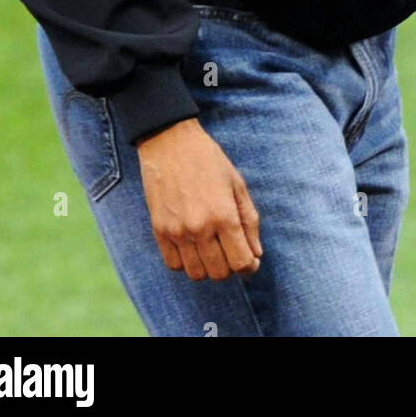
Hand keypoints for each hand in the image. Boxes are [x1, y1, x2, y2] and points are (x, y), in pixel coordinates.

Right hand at [136, 117, 261, 280]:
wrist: (169, 142)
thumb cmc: (208, 159)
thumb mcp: (237, 184)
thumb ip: (249, 220)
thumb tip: (256, 253)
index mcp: (224, 215)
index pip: (241, 263)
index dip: (249, 266)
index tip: (250, 260)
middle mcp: (200, 228)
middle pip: (219, 273)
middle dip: (230, 266)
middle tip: (230, 250)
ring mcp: (177, 231)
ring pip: (197, 274)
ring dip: (208, 267)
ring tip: (211, 248)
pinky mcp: (159, 231)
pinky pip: (174, 265)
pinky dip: (186, 262)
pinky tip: (192, 246)